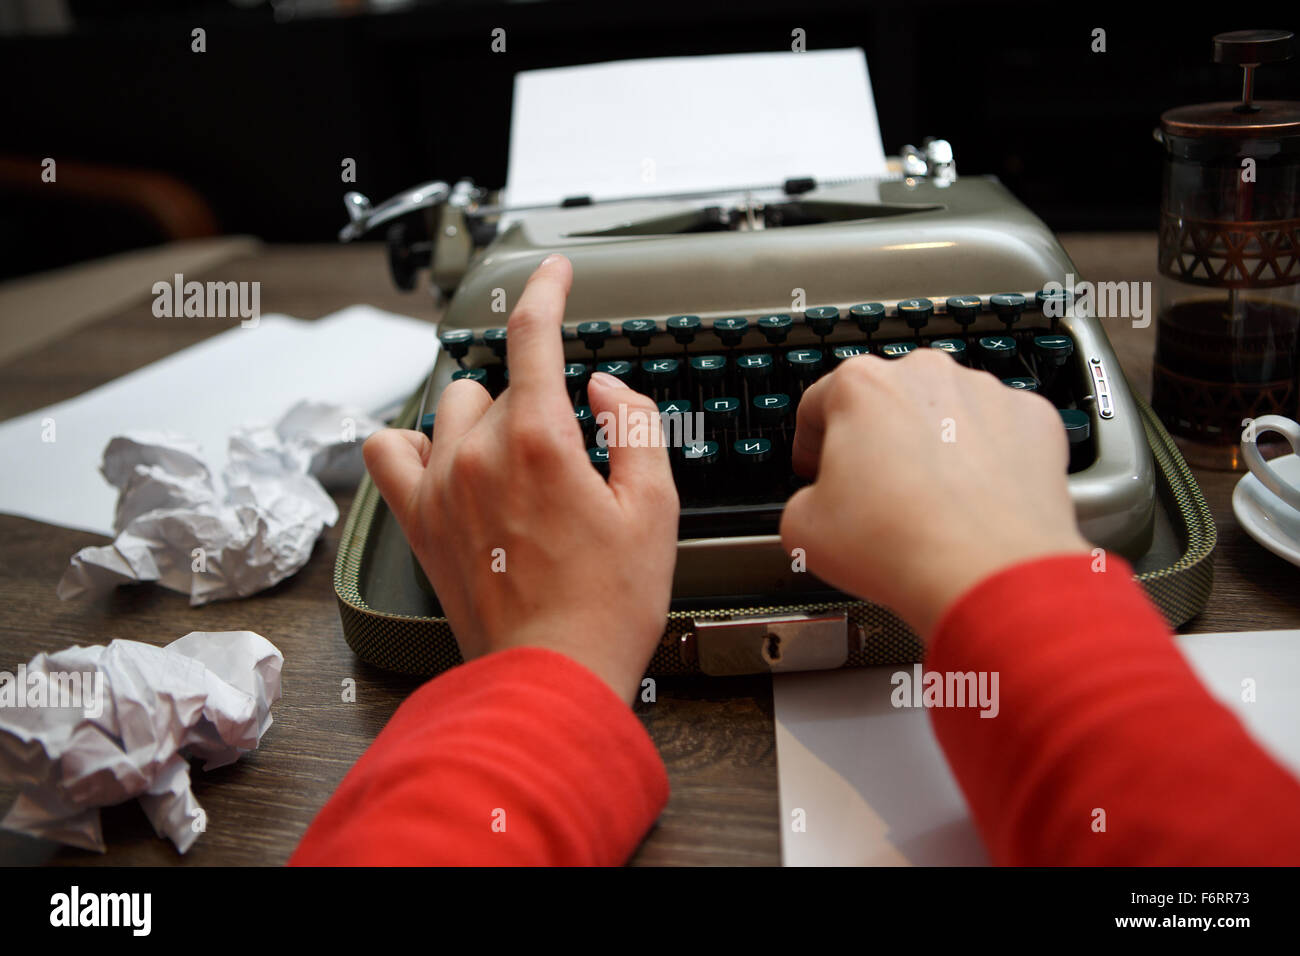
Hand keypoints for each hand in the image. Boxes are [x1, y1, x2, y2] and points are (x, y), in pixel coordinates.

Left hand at [362, 254, 679, 701]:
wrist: (551, 674)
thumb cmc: (607, 605)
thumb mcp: (655, 508)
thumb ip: (635, 426)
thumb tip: (606, 388)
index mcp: (541, 440)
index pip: (534, 334)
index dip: (546, 289)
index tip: (554, 270)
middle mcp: (479, 453)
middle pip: (506, 386)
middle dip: (543, 406)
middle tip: (576, 464)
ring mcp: (440, 487)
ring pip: (452, 409)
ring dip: (486, 419)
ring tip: (517, 466)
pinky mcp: (417, 523)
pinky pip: (389, 453)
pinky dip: (413, 444)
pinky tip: (443, 460)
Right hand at [780, 349, 1089, 639]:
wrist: (986, 575)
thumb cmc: (899, 544)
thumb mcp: (802, 528)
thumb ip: (802, 498)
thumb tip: (817, 505)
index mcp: (862, 385)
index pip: (819, 401)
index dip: (811, 441)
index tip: (816, 466)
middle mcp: (927, 375)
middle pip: (889, 401)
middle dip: (880, 441)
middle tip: (875, 492)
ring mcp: (987, 393)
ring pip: (948, 413)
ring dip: (936, 446)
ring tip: (931, 503)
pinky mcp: (1034, 420)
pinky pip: (1002, 433)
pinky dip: (989, 459)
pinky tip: (975, 501)